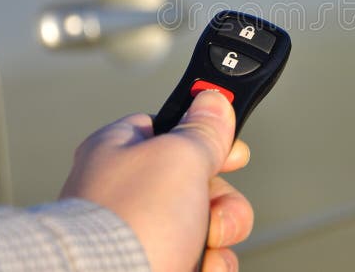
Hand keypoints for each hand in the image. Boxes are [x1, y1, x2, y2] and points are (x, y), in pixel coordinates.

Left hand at [60, 91, 253, 271]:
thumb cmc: (129, 222)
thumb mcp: (179, 156)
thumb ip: (202, 128)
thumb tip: (213, 99)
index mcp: (121, 151)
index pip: (172, 129)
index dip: (208, 136)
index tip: (233, 150)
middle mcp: (127, 192)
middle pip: (198, 181)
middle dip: (221, 197)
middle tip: (213, 205)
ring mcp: (140, 233)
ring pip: (205, 224)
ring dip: (220, 233)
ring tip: (206, 244)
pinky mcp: (154, 263)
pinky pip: (199, 259)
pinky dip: (210, 265)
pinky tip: (202, 267)